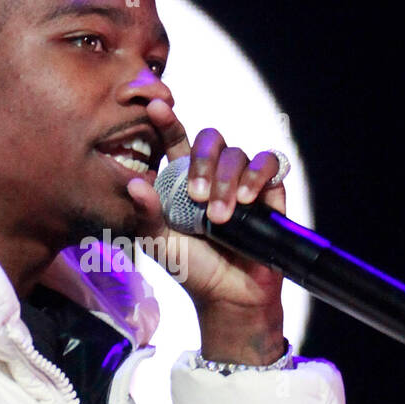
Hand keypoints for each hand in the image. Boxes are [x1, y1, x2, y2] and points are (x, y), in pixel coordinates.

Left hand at [124, 99, 288, 362]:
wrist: (228, 296)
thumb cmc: (191, 268)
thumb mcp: (160, 243)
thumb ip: (146, 213)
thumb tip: (134, 182)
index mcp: (182, 179)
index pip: (175, 140)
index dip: (167, 121)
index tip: (156, 107)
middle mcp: (214, 174)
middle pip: (211, 139)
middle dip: (203, 160)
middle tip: (197, 196)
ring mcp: (242, 181)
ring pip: (238, 154)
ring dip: (228, 181)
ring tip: (220, 216)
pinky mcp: (270, 192)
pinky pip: (269, 165)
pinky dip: (258, 177)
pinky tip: (248, 200)